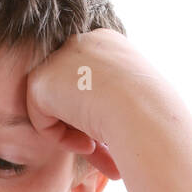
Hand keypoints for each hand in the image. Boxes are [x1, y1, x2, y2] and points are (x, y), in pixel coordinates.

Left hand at [24, 28, 176, 180]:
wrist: (145, 114)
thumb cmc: (151, 114)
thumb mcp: (136, 99)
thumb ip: (110, 99)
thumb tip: (94, 122)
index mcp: (106, 42)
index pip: (89, 80)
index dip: (98, 111)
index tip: (114, 133)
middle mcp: (81, 42)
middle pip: (70, 92)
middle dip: (83, 126)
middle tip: (100, 149)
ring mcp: (58, 59)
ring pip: (56, 106)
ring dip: (74, 132)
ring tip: (97, 149)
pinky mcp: (40, 81)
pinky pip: (42, 119)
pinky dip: (61, 138)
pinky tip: (88, 143)